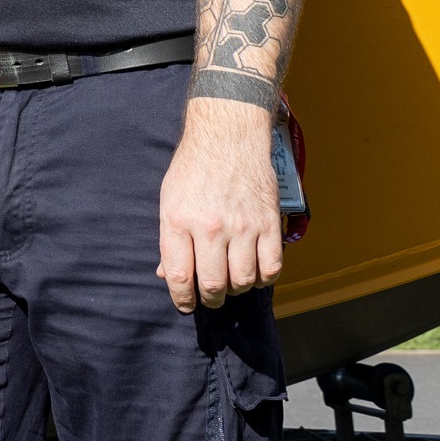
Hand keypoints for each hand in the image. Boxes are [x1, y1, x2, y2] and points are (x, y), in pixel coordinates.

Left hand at [157, 95, 284, 312]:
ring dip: (237, 289)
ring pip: (243, 281)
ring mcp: (242, 226)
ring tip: (231, 282)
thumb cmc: (194, 167)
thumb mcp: (169, 199)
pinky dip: (264, 278)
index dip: (182, 298)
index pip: (179, 275)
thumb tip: (168, 275)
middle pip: (213, 284)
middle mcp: (210, 226)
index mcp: (178, 220)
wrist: (229, 135)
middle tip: (211, 296)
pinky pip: (271, 268)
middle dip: (211, 298)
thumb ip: (169, 239)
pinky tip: (255, 271)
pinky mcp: (268, 223)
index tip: (186, 305)